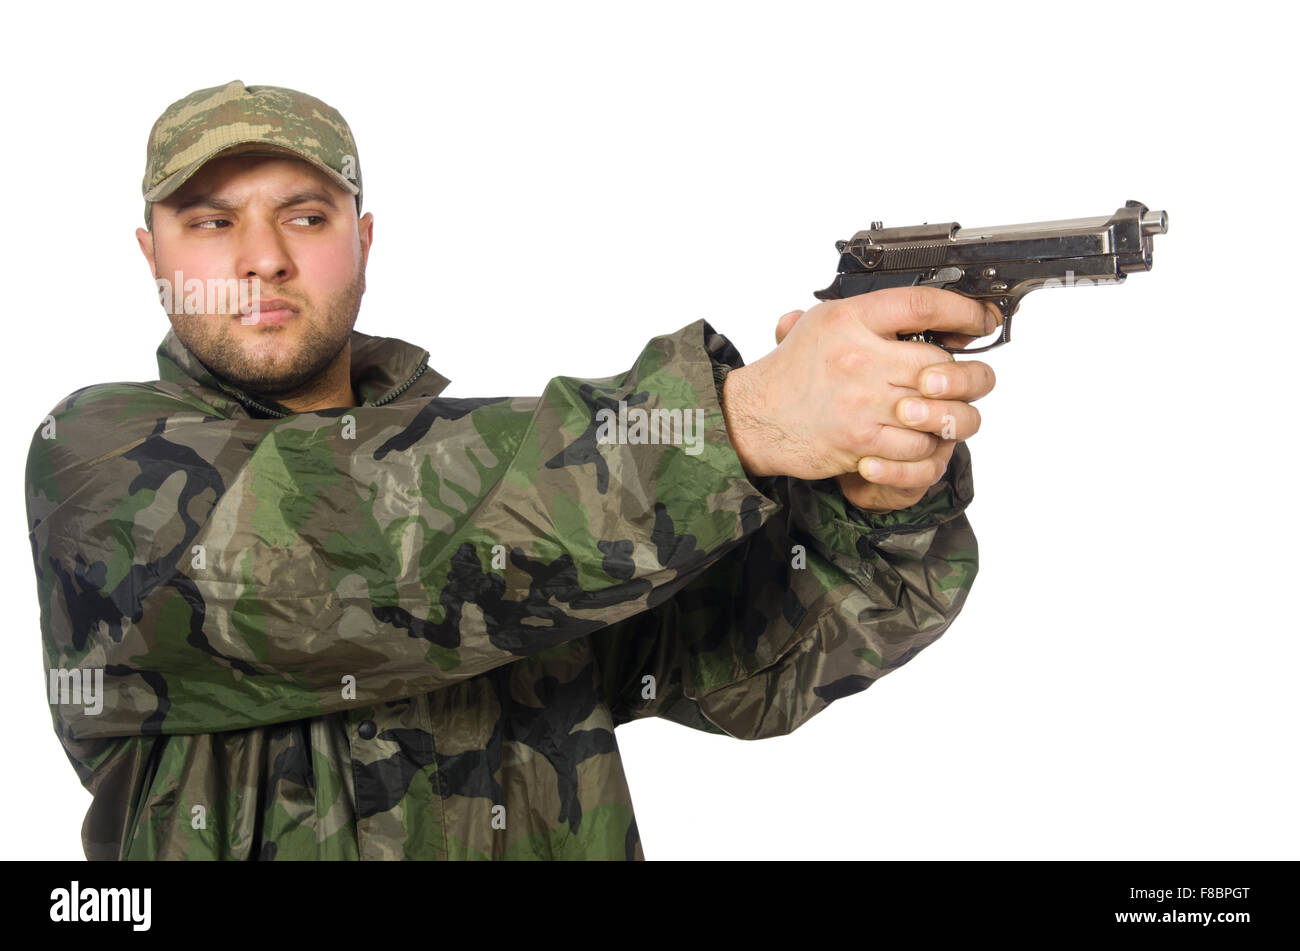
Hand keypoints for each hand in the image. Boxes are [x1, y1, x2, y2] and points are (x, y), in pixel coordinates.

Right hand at [720, 289, 997, 511]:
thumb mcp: (822, 323)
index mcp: (850, 321)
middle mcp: (860, 360)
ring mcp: (863, 404)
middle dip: (969, 376)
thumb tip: (928, 312)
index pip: (921, 305)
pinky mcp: (863, 442)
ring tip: (950, 414)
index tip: (979, 319)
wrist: (755, 419)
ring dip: (953, 417)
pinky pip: (918, 447)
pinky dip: (927, 446)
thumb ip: (870, 315)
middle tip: (971, 380)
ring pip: (940, 413)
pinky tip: (922, 438)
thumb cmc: (790, 372)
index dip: (962, 310)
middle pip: (943, 365)